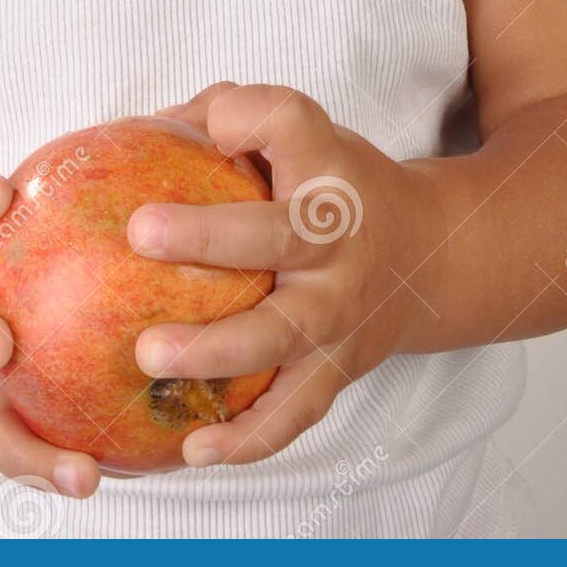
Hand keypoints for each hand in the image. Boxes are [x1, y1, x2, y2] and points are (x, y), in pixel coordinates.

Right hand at [0, 174, 100, 498]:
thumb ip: (124, 159)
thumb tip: (211, 111)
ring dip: (21, 445)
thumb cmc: (56, 236)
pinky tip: (98, 478)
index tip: (1, 192)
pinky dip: (54, 468)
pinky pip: (31, 451)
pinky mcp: (13, 423)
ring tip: (74, 470)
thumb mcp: (71, 196)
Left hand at [128, 82, 443, 467]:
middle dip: (208, 238)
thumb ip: (225, 118)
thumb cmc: (335, 186)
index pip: (290, 122)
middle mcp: (336, 239)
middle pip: (278, 236)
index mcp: (323, 168)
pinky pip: (293, 412)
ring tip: (149, 354)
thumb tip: (135, 131)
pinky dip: (247, 439)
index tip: (205, 126)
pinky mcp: (337, 369)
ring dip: (214, 349)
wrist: (431, 255)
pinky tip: (193, 448)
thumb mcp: (300, 136)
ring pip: (280, 335)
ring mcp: (338, 311)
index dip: (248, 117)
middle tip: (140, 234)